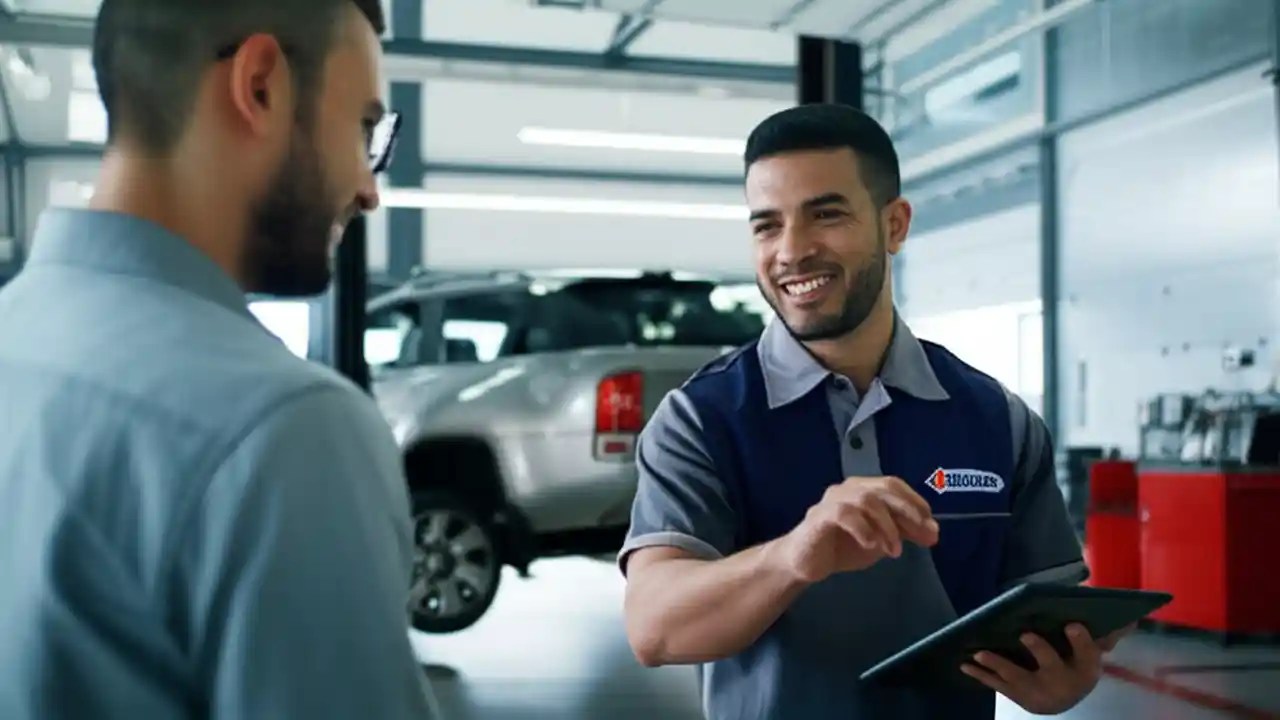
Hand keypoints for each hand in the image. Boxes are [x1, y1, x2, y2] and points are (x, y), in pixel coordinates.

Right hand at [774, 476, 939, 583]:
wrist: (805, 562)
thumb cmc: (842, 547)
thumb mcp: (880, 540)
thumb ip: (904, 533)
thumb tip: (933, 531)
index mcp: (863, 490)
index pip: (893, 485)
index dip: (914, 501)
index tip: (930, 523)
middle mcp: (848, 489)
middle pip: (884, 488)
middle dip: (908, 511)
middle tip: (924, 533)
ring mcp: (832, 501)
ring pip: (867, 500)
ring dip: (887, 526)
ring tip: (894, 551)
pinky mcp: (818, 516)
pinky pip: (844, 514)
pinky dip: (863, 528)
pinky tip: (871, 545)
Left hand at [961, 622, 1132, 714]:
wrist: (1064, 699)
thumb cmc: (1076, 663)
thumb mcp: (1094, 649)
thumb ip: (1106, 632)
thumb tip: (1129, 616)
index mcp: (1086, 668)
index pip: (1088, 653)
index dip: (1081, 640)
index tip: (1071, 623)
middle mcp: (1064, 683)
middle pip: (1053, 667)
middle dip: (1040, 651)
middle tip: (1026, 634)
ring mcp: (1038, 692)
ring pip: (1019, 678)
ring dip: (1000, 664)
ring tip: (980, 651)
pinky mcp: (1017, 696)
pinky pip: (998, 685)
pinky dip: (981, 675)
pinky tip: (964, 663)